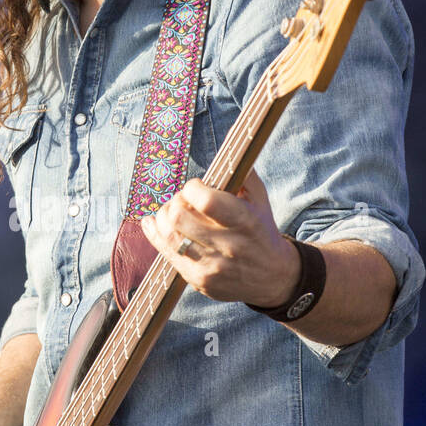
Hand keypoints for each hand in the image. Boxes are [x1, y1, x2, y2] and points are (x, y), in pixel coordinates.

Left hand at [139, 168, 299, 306]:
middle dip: (175, 202)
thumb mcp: (260, 200)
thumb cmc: (261, 230)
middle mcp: (228, 246)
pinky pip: (166, 254)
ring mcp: (212, 266)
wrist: (273, 277)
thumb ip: (243, 173)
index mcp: (245, 221)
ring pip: (169, 236)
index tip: (195, 186)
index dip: (192, 188)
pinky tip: (152, 224)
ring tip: (171, 212)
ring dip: (163, 218)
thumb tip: (232, 145)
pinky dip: (154, 234)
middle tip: (182, 201)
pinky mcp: (199, 280)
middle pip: (180, 218)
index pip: (205, 200)